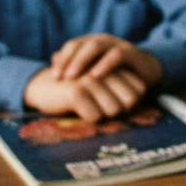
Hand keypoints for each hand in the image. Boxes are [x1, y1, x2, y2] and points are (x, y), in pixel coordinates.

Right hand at [23, 65, 148, 121]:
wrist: (44, 87)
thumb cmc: (80, 91)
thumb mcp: (102, 87)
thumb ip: (121, 92)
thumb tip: (141, 107)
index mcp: (115, 67)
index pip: (138, 92)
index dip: (129, 103)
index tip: (114, 103)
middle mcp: (106, 71)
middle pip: (128, 102)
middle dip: (117, 111)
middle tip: (99, 106)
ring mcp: (92, 79)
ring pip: (113, 111)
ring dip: (101, 114)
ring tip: (88, 105)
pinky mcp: (76, 91)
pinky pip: (94, 117)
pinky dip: (87, 118)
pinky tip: (76, 108)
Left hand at [51, 34, 162, 86]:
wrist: (144, 73)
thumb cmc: (115, 74)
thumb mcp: (93, 70)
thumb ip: (75, 64)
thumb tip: (54, 58)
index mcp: (92, 43)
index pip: (73, 45)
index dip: (62, 59)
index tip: (54, 77)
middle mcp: (104, 40)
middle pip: (82, 44)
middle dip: (69, 60)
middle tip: (61, 77)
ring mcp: (118, 44)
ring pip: (97, 46)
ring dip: (82, 61)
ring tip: (73, 77)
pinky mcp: (131, 52)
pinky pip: (116, 55)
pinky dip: (105, 64)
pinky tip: (95, 76)